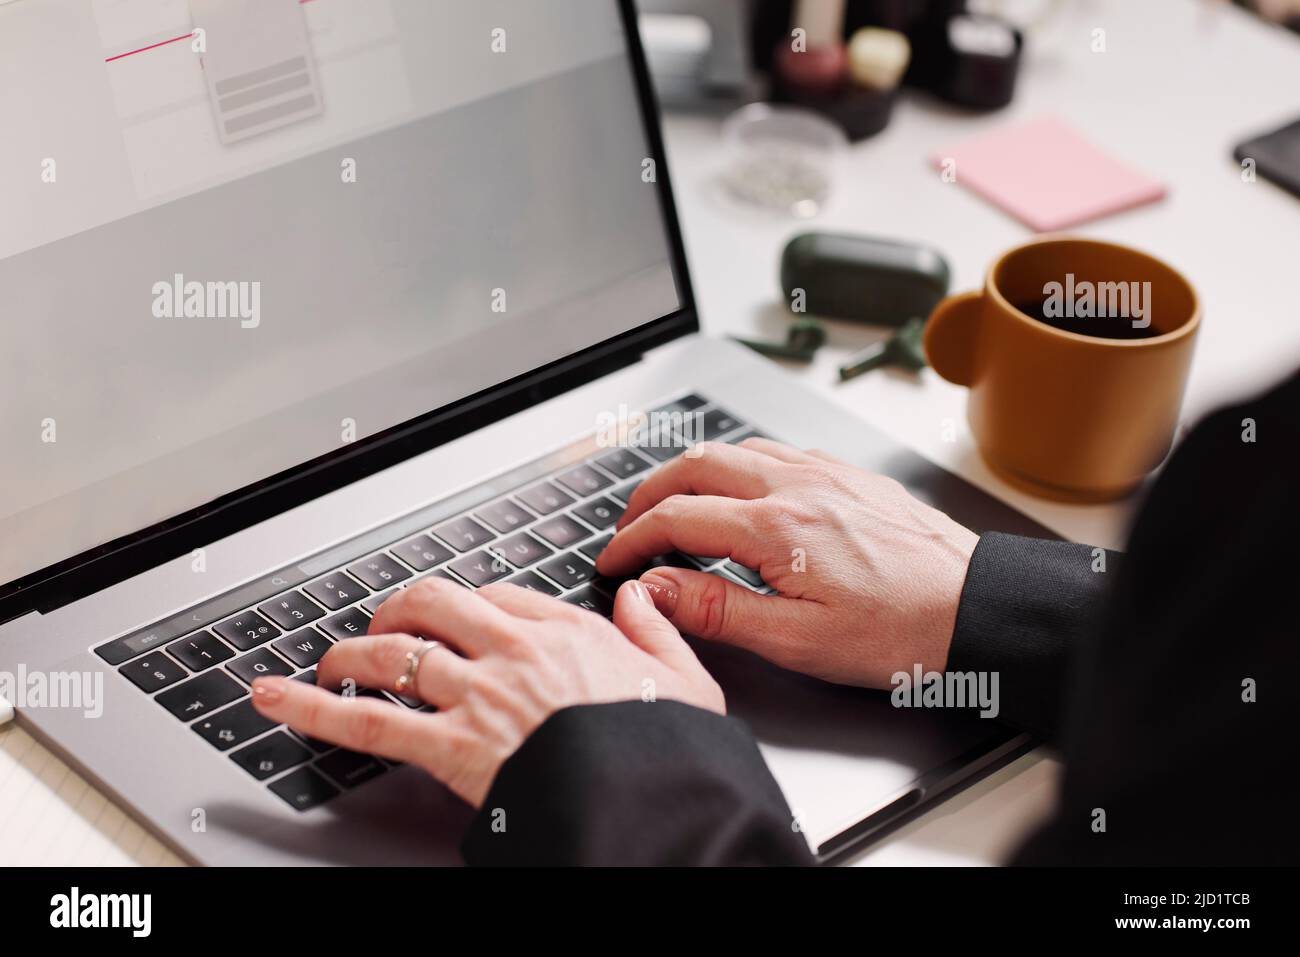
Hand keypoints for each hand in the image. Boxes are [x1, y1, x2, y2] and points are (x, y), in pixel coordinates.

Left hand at [250, 577, 723, 806]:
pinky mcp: (450, 745)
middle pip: (433, 603)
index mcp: (568, 632)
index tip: (458, 619)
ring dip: (350, 653)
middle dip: (398, 609)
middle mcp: (514, 651)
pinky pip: (368, 720)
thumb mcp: (687, 679)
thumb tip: (639, 595)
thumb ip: (658, 630)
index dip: (466, 606)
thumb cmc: (666, 749)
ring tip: (328, 662)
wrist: (650, 798)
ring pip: (392, 653)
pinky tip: (276, 698)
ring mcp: (477, 694)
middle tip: (385, 624)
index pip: (498, 596)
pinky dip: (311, 707)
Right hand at [595, 438, 977, 687]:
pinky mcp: (853, 476)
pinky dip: (741, 464)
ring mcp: (828, 473)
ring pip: (738, 448)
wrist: (979, 609)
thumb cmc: (902, 632)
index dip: (632, 540)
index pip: (677, 518)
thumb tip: (654, 587)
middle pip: (696, 464)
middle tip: (630, 525)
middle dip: (650, 491)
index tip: (614, 562)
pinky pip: (779, 450)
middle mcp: (798, 485)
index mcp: (777, 527)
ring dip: (693, 471)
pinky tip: (745, 490)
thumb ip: (717, 609)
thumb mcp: (797, 639)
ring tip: (675, 504)